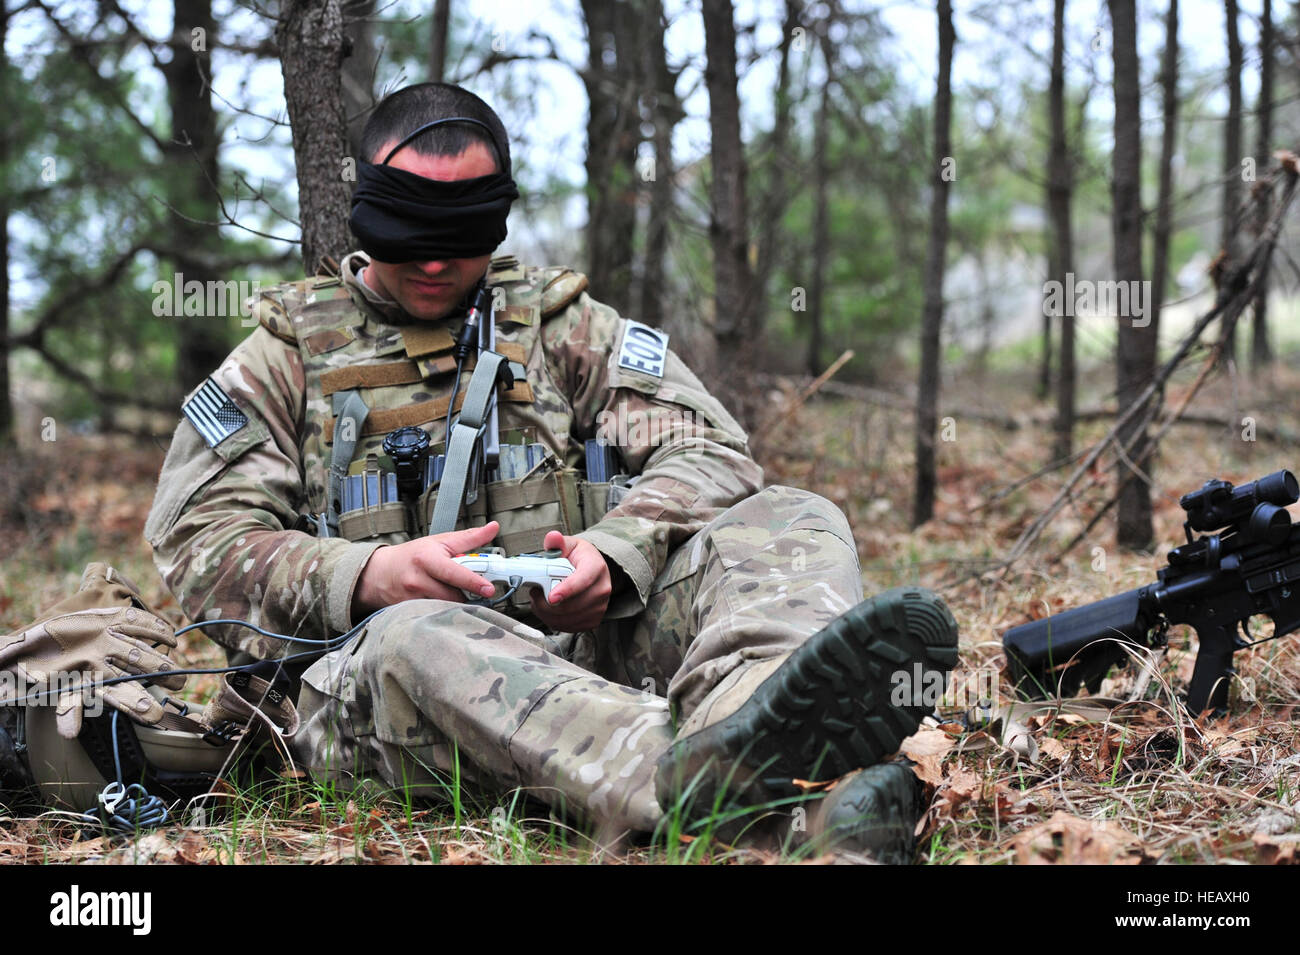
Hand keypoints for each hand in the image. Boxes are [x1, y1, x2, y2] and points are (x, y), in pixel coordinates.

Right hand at [352, 522, 499, 618]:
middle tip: (475, 592)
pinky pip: (434, 615)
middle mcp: (417, 580)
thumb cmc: (414, 555)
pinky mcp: (408, 612)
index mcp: (427, 559)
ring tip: (456, 594)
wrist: (380, 573)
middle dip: (467, 595)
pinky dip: (443, 612)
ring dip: (456, 604)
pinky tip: (443, 604)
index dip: (473, 582)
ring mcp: (411, 599)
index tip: (489, 589)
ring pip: (444, 608)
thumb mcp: (440, 542)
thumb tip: (494, 528)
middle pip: (453, 595)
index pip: (454, 572)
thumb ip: (469, 538)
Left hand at [528, 530, 611, 631]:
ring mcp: (600, 607)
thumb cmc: (579, 558)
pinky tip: (548, 610)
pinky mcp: (593, 620)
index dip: (566, 590)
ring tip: (539, 600)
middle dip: (547, 603)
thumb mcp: (569, 545)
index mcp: (596, 567)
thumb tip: (552, 537)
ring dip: (548, 613)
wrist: (594, 571)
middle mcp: (602, 589)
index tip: (551, 596)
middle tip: (534, 594)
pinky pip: (569, 627)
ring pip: (569, 618)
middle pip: (573, 605)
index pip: (583, 581)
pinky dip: (554, 621)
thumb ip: (557, 543)